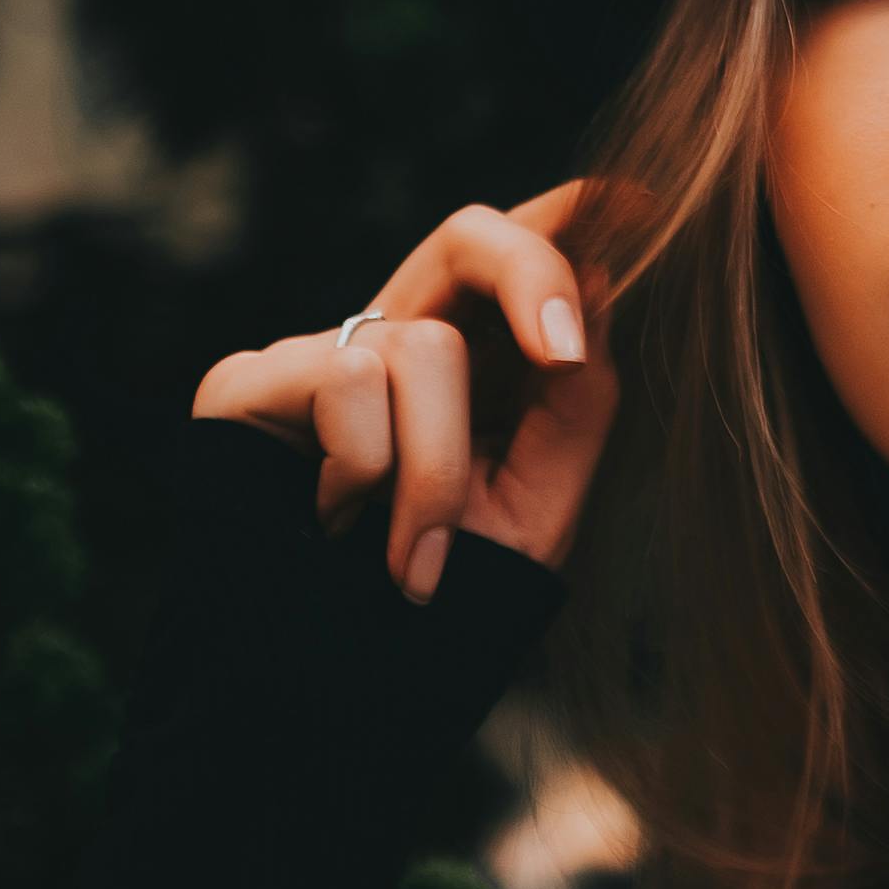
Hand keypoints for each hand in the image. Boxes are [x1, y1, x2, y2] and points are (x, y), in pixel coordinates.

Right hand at [192, 181, 621, 599]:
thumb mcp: (536, 508)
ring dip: (436, 472)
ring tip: (411, 558)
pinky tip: (335, 525)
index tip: (638, 204)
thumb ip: (574, 407)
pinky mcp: (249, 380)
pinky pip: (348, 384)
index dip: (570, 217)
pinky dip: (366, 472)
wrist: (331, 684)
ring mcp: (320, 355)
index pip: (518, 257)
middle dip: (531, 276)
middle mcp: (395, 339)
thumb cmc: (439, 599)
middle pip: (467, 235)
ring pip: (424, 348)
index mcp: (470, 363)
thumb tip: (599, 291)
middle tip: (565, 353)